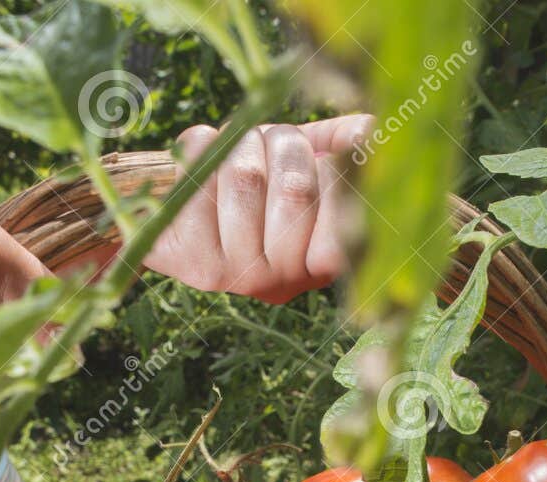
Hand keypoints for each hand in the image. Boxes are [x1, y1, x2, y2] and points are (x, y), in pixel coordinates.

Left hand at [145, 114, 372, 305]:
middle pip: (295, 188)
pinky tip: (204, 152)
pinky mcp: (182, 256)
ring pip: (245, 177)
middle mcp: (277, 283)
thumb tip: (366, 134)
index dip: (336, 171)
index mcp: (318, 266)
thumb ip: (349, 149)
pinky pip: (196, 174)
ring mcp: (228, 276)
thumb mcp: (313, 165)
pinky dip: (200, 143)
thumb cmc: (260, 183)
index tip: (323, 160)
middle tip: (275, 145)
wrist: (179, 215)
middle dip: (285, 145)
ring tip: (240, 149)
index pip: (346, 216)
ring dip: (244, 141)